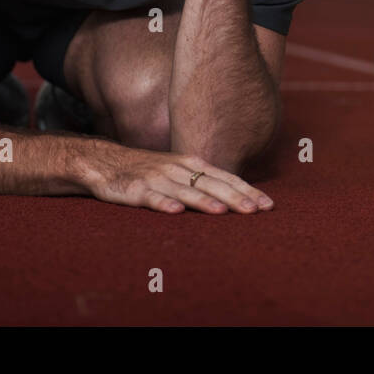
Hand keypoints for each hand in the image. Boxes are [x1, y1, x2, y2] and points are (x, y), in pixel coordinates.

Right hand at [86, 141, 274, 214]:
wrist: (105, 162)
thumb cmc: (148, 170)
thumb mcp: (179, 171)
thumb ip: (204, 181)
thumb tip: (236, 196)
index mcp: (191, 164)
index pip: (226, 178)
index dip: (247, 190)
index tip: (268, 205)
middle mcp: (177, 168)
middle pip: (211, 184)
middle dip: (235, 197)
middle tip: (257, 211)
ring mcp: (157, 178)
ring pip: (185, 190)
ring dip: (204, 201)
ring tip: (223, 211)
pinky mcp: (135, 189)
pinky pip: (151, 198)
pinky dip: (163, 203)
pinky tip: (175, 212)